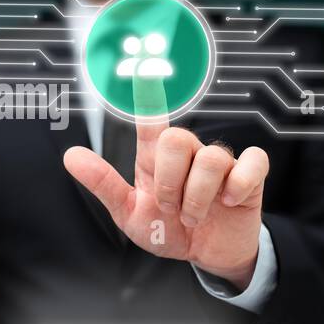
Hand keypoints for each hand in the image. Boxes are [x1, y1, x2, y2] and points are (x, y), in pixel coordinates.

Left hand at [62, 97, 269, 288]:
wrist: (207, 256)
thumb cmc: (170, 230)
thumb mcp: (131, 215)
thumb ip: (104, 185)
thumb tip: (71, 156)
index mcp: (157, 159)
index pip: (152, 120)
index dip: (149, 93)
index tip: (143, 66)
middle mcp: (189, 155)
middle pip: (177, 139)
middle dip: (170, 182)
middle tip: (170, 208)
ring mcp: (221, 164)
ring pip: (211, 159)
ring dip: (198, 198)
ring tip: (194, 218)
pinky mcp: (249, 177)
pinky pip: (253, 162)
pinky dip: (238, 185)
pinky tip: (229, 202)